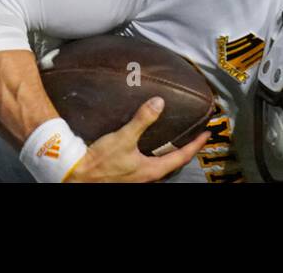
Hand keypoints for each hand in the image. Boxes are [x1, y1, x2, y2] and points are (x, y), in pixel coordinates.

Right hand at [65, 97, 208, 181]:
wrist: (76, 175)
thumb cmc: (100, 161)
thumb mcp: (123, 138)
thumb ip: (142, 120)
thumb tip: (159, 102)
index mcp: (152, 170)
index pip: (181, 157)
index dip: (195, 145)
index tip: (206, 134)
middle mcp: (148, 177)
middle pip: (173, 164)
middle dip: (184, 150)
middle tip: (192, 136)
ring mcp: (137, 179)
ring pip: (160, 166)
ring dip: (169, 153)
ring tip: (173, 139)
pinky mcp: (127, 176)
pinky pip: (148, 166)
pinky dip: (154, 155)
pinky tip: (147, 147)